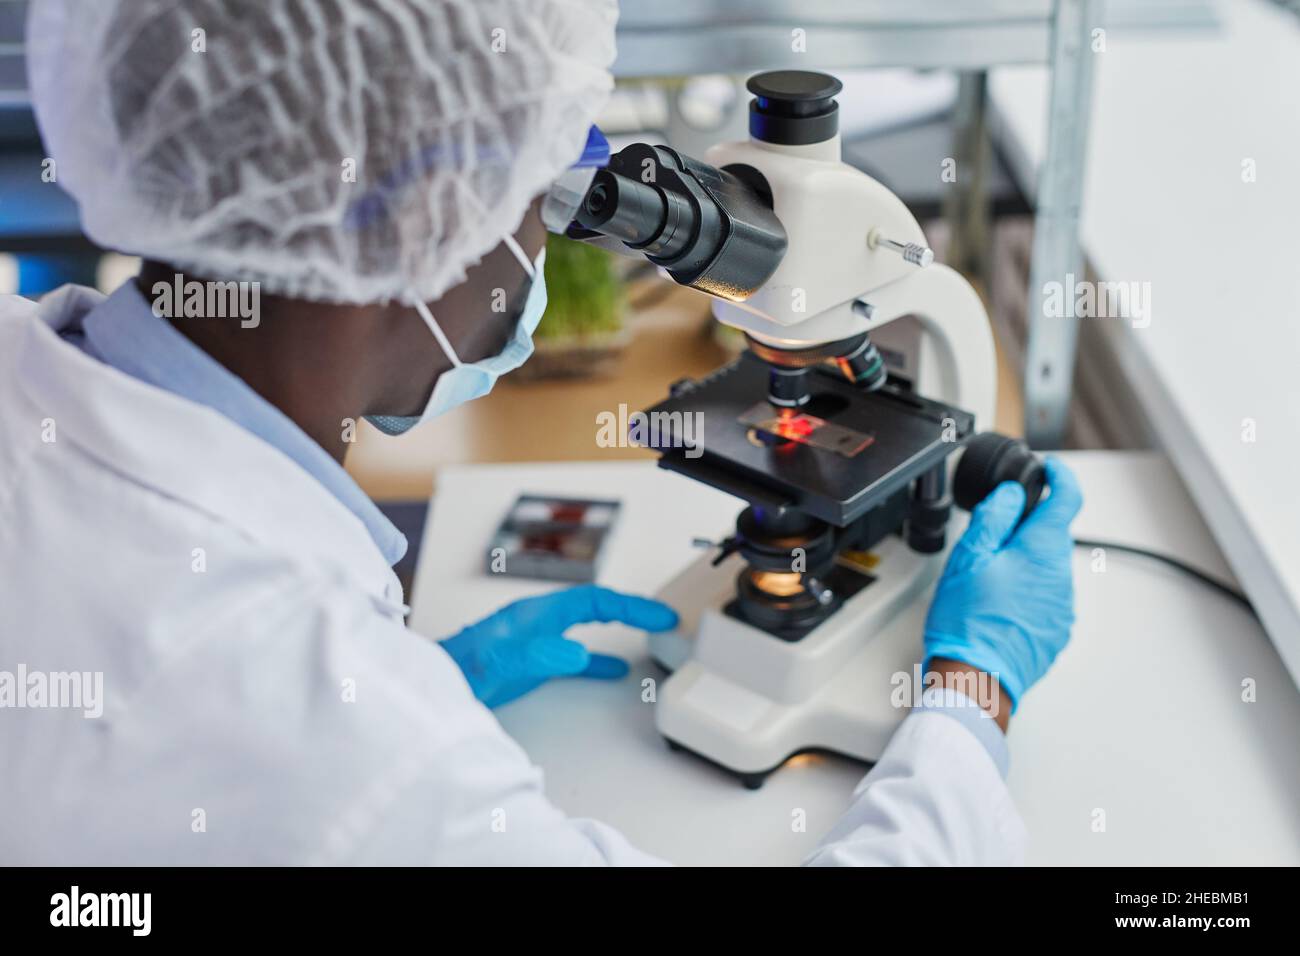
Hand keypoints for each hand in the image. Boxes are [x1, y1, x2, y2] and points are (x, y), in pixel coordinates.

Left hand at [440, 584, 678, 707]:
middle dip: (631, 610)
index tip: (660, 615)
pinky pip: (574, 655)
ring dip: (619, 630)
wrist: (428, 693)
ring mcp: (534, 641)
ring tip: (649, 636)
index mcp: (537, 614)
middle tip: (664, 618)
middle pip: (596, 606)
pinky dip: (598, 659)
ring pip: (588, 627)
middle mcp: (538, 622)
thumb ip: (539, 655)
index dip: (631, 606)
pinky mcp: (528, 663)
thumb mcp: (500, 663)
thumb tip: (579, 652)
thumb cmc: (458, 674)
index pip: (596, 601)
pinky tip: (613, 672)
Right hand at [923, 457, 1082, 710]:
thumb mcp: (969, 557)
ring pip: (1046, 569)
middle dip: (1025, 532)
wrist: (976, 679)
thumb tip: (1012, 494)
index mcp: (1043, 550)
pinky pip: (1045, 598)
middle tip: (987, 543)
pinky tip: (997, 608)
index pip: (1067, 498)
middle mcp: (1062, 576)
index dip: (1061, 477)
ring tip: (985, 585)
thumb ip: (994, 516)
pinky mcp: (1057, 630)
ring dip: (1023, 566)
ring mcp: (1063, 606)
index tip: (1050, 471)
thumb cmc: (968, 621)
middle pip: (1050, 537)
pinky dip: (1026, 595)